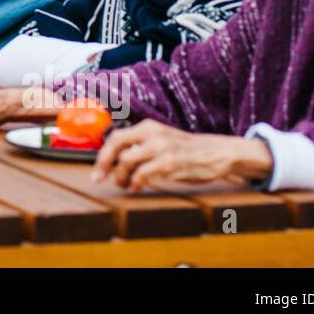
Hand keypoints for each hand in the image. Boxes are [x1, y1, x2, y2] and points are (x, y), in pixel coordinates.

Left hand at [91, 120, 271, 191]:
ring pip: (127, 161)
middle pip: (116, 145)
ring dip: (121, 177)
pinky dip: (136, 182)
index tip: (97, 171)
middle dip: (104, 164)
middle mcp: (152, 133)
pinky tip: (137, 187)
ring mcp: (161, 147)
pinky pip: (143, 174)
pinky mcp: (170, 162)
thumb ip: (140, 145)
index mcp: (147, 126)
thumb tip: (114, 159)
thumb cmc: (185, 150)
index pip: (115, 137)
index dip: (102, 155)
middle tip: (99, 179)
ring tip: (124, 184)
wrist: (216, 152)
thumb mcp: (161, 139)